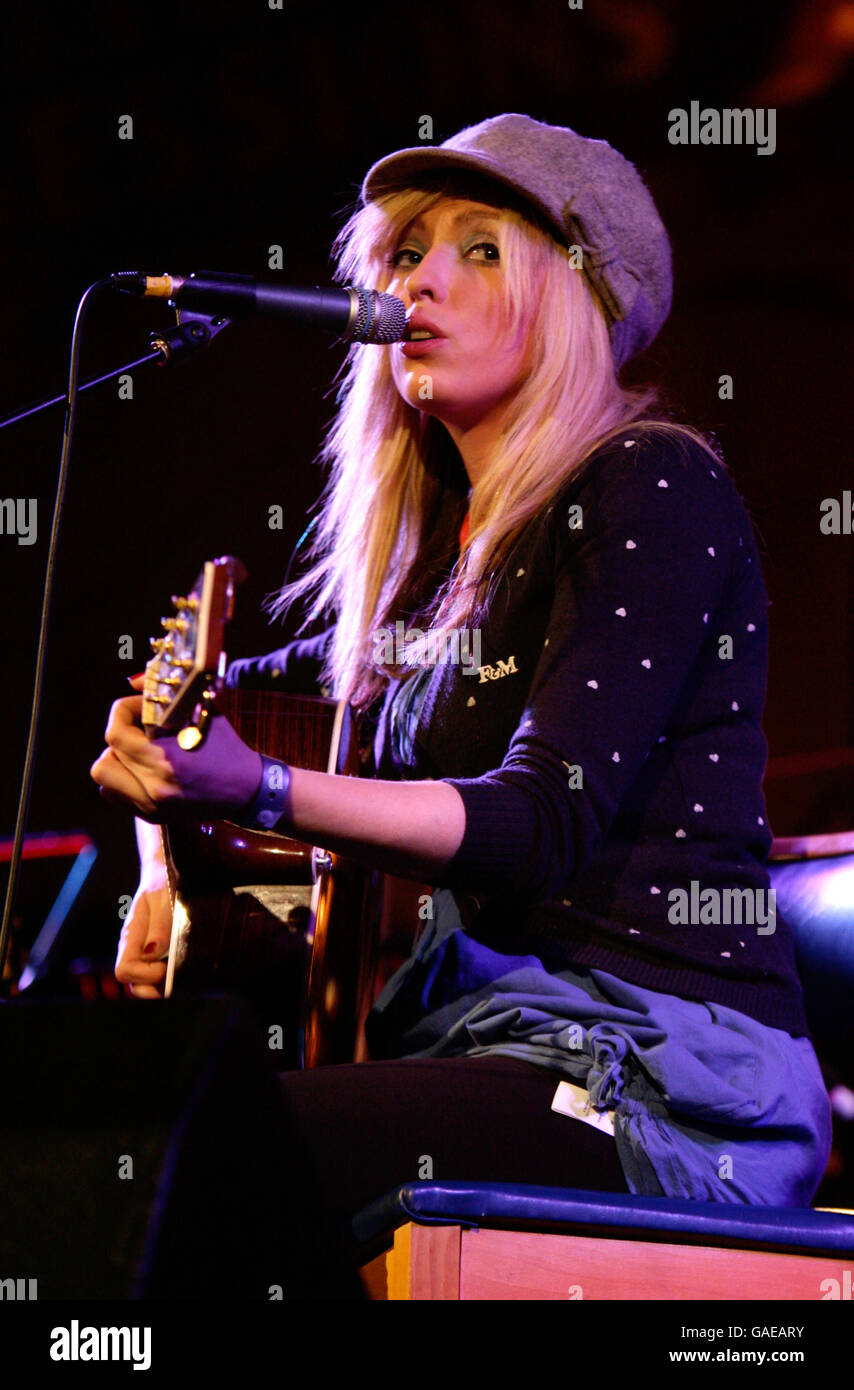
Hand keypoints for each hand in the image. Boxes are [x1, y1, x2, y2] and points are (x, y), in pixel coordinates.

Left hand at [90, 678, 262, 822]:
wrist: (247, 790)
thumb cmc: (227, 747)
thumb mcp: (204, 711)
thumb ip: (166, 695)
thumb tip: (133, 681)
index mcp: (167, 758)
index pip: (115, 733)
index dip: (122, 712)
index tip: (139, 707)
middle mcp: (156, 785)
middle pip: (108, 753)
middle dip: (122, 732)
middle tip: (140, 727)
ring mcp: (152, 803)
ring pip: (104, 775)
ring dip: (116, 757)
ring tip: (138, 750)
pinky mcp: (152, 814)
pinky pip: (113, 792)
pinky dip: (121, 777)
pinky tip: (142, 769)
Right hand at [116, 880, 172, 997]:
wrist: (162, 877)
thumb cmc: (161, 885)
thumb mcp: (163, 900)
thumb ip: (159, 926)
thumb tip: (153, 952)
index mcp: (130, 937)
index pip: (124, 970)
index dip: (143, 975)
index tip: (163, 967)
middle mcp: (133, 948)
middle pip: (131, 981)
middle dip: (150, 989)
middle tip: (171, 986)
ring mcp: (141, 952)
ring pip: (142, 980)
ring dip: (158, 985)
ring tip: (176, 981)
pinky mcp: (153, 952)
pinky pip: (153, 972)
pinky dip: (164, 977)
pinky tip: (178, 973)